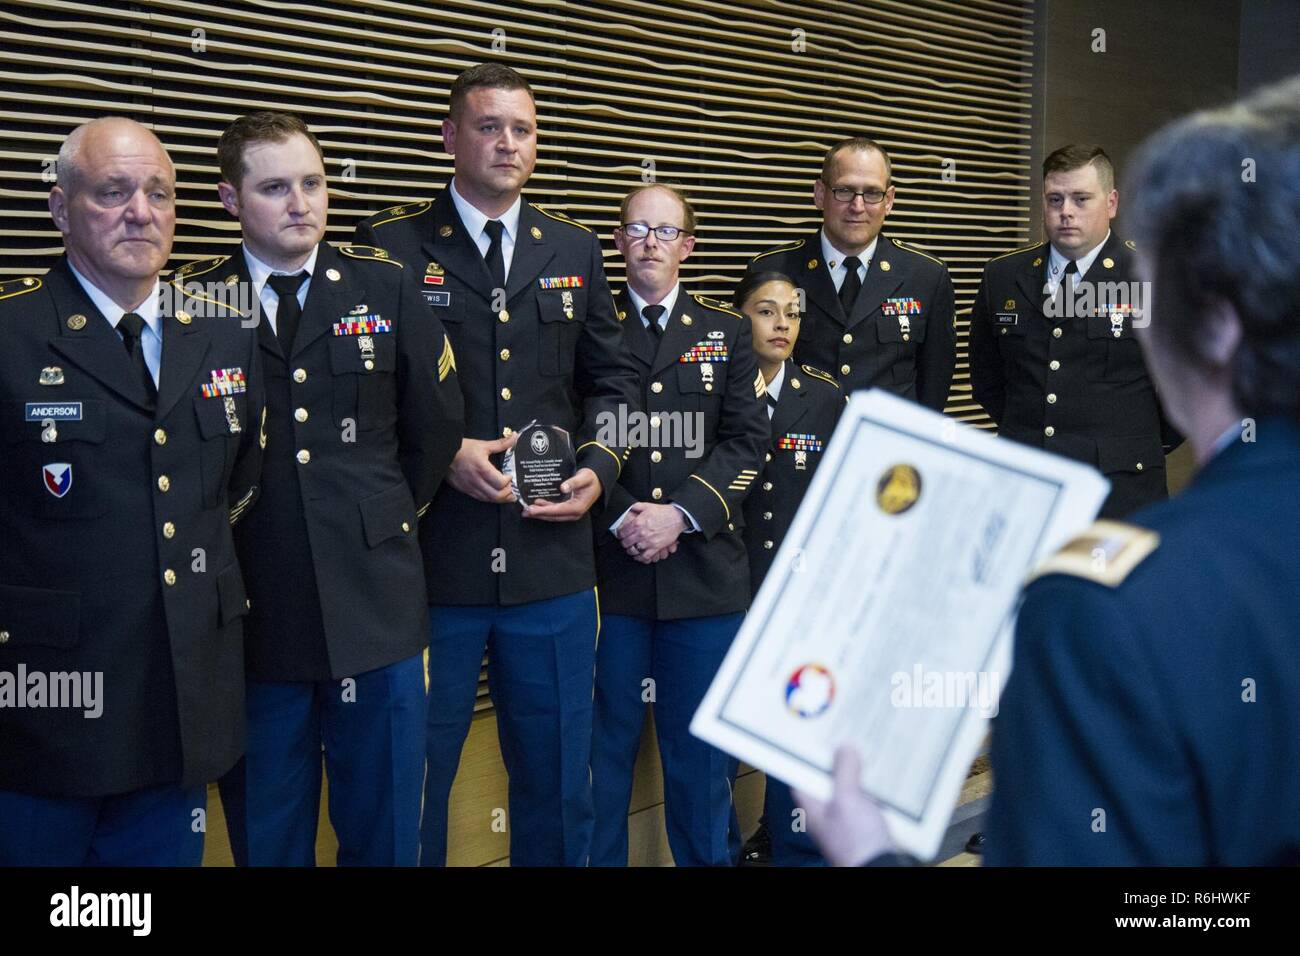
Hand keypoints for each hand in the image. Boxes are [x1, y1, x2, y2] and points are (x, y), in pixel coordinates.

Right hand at [447, 435, 515, 503]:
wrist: (443, 454)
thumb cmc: (462, 449)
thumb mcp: (483, 445)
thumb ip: (501, 443)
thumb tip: (514, 437)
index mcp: (482, 469)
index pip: (500, 483)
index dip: (509, 481)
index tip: (510, 476)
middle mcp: (477, 480)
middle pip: (496, 495)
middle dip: (508, 494)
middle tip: (513, 489)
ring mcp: (470, 487)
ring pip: (489, 499)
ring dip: (500, 498)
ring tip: (507, 493)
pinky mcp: (465, 490)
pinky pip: (480, 498)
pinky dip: (490, 498)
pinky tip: (494, 493)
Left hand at [524, 467, 602, 521]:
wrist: (598, 481)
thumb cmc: (591, 478)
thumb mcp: (584, 477)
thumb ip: (573, 482)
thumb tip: (563, 487)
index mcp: (577, 507)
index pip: (557, 511)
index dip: (543, 510)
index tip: (531, 509)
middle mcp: (574, 513)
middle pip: (553, 516)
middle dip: (538, 514)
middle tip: (525, 512)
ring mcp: (572, 512)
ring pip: (553, 515)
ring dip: (541, 513)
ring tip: (527, 510)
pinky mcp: (569, 509)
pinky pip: (556, 511)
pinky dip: (546, 509)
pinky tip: (538, 505)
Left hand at [617, 502, 685, 560]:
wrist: (676, 518)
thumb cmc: (663, 512)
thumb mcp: (647, 506)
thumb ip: (636, 507)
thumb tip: (628, 508)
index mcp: (637, 523)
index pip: (622, 532)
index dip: (619, 534)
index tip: (620, 535)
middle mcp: (641, 533)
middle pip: (626, 543)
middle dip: (624, 543)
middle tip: (624, 542)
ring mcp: (648, 541)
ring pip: (633, 550)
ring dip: (630, 551)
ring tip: (630, 549)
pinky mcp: (656, 547)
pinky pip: (644, 556)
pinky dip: (639, 558)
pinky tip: (638, 556)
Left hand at [793, 746, 894, 866]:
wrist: (878, 866)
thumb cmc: (855, 843)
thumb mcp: (846, 800)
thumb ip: (844, 772)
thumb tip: (844, 750)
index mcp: (811, 803)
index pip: (801, 771)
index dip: (807, 752)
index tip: (816, 734)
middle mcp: (825, 808)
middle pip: (827, 775)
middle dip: (837, 757)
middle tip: (845, 735)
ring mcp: (844, 814)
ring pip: (847, 783)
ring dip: (856, 769)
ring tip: (863, 746)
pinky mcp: (863, 819)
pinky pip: (864, 795)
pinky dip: (870, 783)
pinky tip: (880, 771)